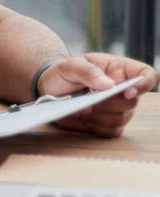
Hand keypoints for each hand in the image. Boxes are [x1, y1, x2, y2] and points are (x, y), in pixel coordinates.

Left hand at [41, 53, 157, 137]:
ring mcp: (117, 109)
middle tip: (88, 96)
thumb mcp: (69, 65)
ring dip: (100, 115)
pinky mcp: (107, 124)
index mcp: (120, 70)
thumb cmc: (63, 73)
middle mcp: (123, 91)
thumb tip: (109, 84)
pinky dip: (95, 126)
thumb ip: (87, 71)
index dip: (144, 84)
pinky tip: (83, 117)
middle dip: (108, 102)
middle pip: (132, 102)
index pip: (147, 75)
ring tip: (83, 105)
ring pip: (121, 119)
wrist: (50, 89)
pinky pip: (110, 131)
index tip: (129, 91)